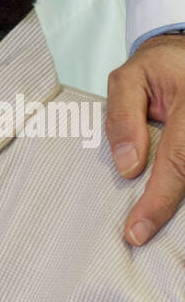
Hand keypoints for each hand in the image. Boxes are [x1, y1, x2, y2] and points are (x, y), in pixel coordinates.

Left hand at [105, 33, 184, 244]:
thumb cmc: (159, 68)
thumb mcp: (128, 79)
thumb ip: (123, 117)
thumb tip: (128, 168)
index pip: (177, 160)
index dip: (158, 201)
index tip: (136, 231)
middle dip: (167, 209)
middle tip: (138, 233)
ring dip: (176, 201)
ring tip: (147, 219)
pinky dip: (179, 188)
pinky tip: (160, 202)